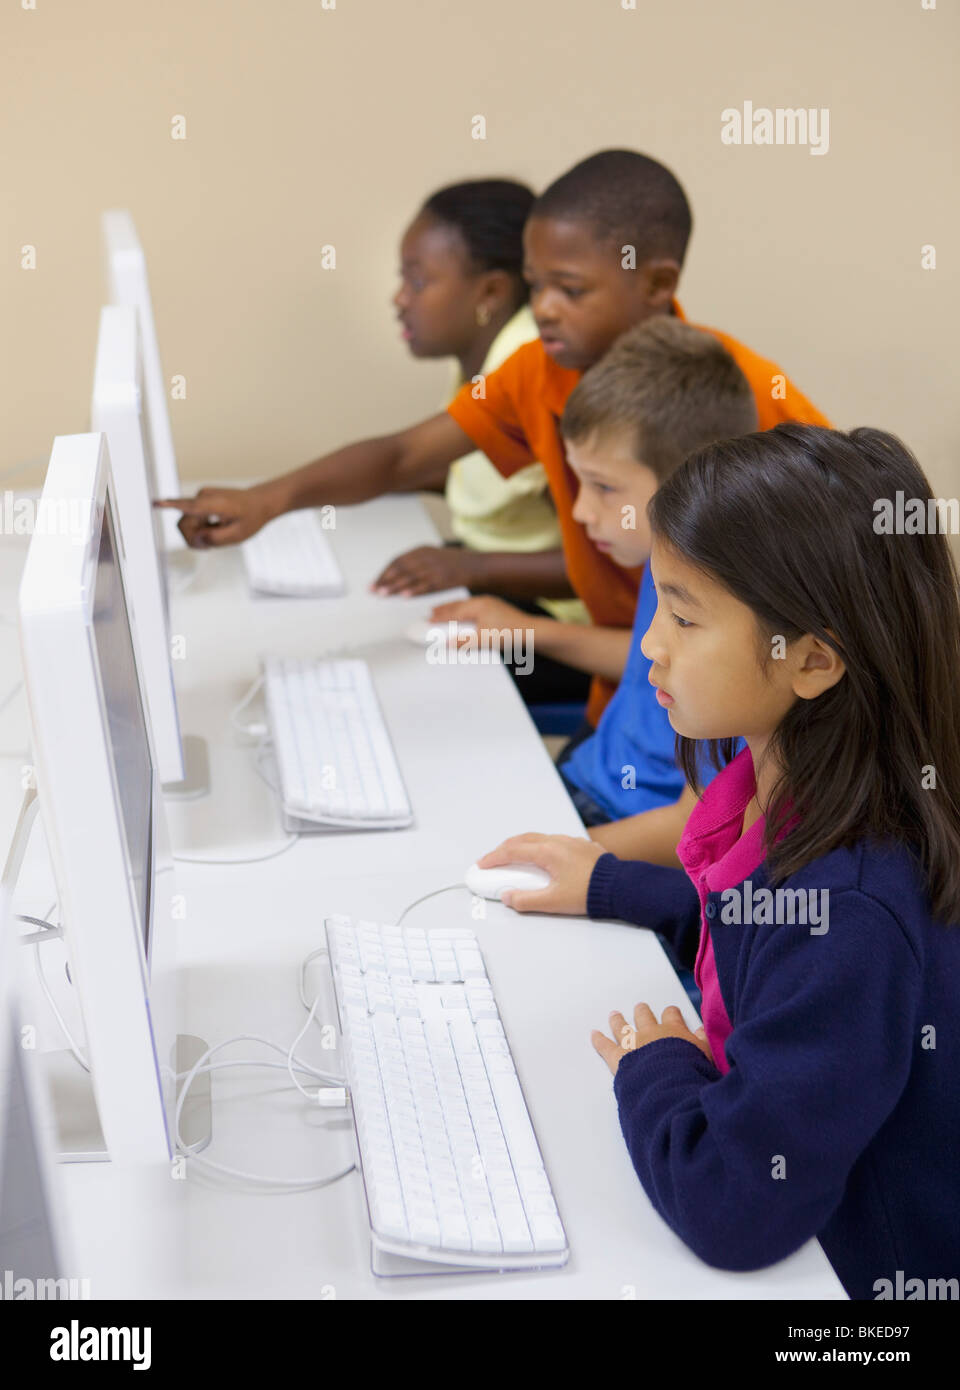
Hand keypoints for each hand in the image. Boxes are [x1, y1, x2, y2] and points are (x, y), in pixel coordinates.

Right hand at [154, 484, 276, 548]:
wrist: (259, 502)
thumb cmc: (251, 518)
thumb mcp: (238, 535)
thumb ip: (216, 539)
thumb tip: (197, 539)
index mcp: (215, 504)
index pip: (190, 506)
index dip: (171, 506)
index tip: (155, 503)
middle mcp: (203, 496)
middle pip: (183, 524)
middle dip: (193, 539)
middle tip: (210, 546)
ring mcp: (200, 496)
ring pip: (186, 523)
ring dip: (198, 534)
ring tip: (216, 535)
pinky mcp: (200, 500)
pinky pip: (191, 518)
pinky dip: (200, 528)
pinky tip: (214, 528)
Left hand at [371, 545, 478, 596]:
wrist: (478, 566)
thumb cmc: (454, 565)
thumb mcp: (434, 557)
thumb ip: (417, 564)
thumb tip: (396, 578)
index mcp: (422, 551)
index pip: (397, 561)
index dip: (384, 572)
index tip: (374, 582)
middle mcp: (427, 558)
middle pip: (401, 569)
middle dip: (385, 580)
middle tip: (374, 590)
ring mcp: (436, 568)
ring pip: (410, 577)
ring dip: (395, 586)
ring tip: (383, 594)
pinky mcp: (444, 579)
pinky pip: (426, 586)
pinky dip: (414, 591)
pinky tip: (404, 596)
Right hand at [429, 595, 531, 644]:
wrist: (532, 631)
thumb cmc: (509, 634)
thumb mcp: (483, 640)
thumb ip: (464, 641)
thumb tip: (446, 643)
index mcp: (478, 606)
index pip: (454, 612)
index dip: (440, 616)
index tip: (428, 619)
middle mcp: (484, 601)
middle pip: (459, 604)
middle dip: (445, 608)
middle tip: (431, 611)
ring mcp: (491, 603)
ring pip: (467, 604)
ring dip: (454, 608)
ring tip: (444, 610)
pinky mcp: (497, 608)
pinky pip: (475, 606)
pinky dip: (465, 609)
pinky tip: (465, 613)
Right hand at [476, 833, 605, 913]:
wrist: (620, 887)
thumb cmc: (589, 893)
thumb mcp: (553, 902)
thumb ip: (526, 900)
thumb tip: (508, 897)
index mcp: (548, 852)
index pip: (512, 851)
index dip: (494, 858)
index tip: (482, 864)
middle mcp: (558, 842)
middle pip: (523, 839)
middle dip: (505, 848)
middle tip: (494, 860)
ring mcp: (571, 842)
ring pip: (540, 838)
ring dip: (523, 846)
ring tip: (515, 858)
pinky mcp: (582, 847)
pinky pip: (555, 842)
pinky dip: (540, 847)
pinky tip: (543, 859)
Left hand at [591, 1004, 713, 1075]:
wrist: (670, 1083)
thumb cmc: (690, 1072)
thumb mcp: (705, 1056)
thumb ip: (702, 1041)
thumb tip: (701, 1030)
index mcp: (673, 1031)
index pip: (671, 1016)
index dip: (671, 1014)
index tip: (670, 1012)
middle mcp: (651, 1033)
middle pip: (645, 1017)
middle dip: (642, 1012)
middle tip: (639, 1007)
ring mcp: (633, 1043)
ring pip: (622, 1027)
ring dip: (618, 1021)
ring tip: (614, 1015)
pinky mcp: (618, 1057)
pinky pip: (605, 1045)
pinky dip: (598, 1040)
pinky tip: (593, 1034)